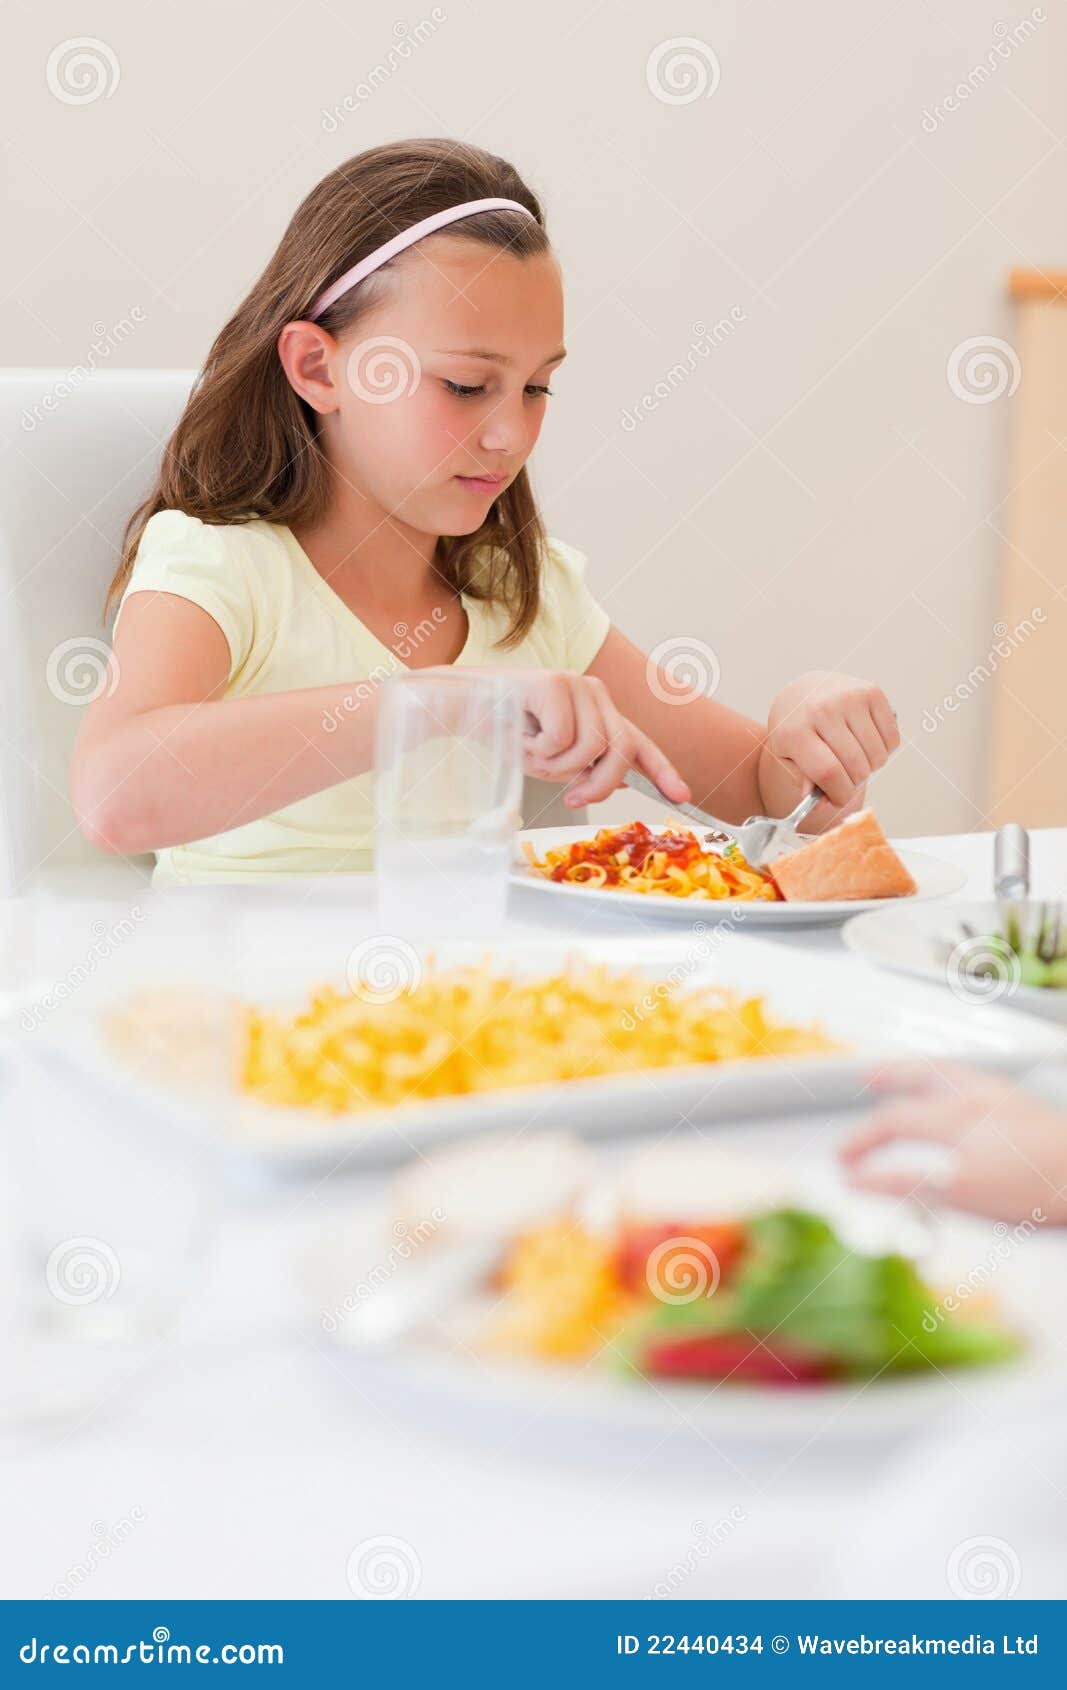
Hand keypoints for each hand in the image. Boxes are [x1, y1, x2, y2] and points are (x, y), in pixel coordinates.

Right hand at [510, 668, 690, 807]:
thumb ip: (586, 768)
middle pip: (621, 751)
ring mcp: (576, 684)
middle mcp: (594, 693)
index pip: (639, 743)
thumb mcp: (553, 759)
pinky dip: (537, 751)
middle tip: (570, 797)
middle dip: (598, 784)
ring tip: (530, 753)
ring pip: (591, 749)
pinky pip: (562, 740)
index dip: (662, 772)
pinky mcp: (554, 683)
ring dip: (556, 766)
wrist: (460, 708)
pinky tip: (520, 736)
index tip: (683, 797)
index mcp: (599, 712)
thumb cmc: (505, 733)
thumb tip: (614, 785)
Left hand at [760, 671, 898, 822]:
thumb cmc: (795, 728)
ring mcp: (849, 698)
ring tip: (854, 759)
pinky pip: (892, 738)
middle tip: (845, 778)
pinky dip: (884, 750)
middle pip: (856, 767)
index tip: (840, 799)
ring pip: (877, 755)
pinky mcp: (872, 692)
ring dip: (870, 767)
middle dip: (854, 783)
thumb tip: (821, 804)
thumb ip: (804, 780)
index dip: (840, 795)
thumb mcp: (787, 755)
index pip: (829, 773)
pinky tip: (866, 743)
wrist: (802, 691)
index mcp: (795, 731)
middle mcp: (821, 710)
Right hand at [839, 1061, 1066, 1223]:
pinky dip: (954, 1079)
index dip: (862, 1141)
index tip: (844, 1163)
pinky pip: (975, 1078)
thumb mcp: (961, 1193)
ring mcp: (1002, 1097)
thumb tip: (858, 1181)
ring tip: (909, 1073)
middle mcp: (975, 1096)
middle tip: (868, 1077)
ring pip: (951, 1073)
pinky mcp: (1023, 1105)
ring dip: (923, 1071)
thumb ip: (905, 1185)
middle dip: (890, 1077)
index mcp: (955, 1115)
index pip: (893, 1122)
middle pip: (920, 1078)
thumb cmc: (1037, 1185)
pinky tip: (962, 1092)